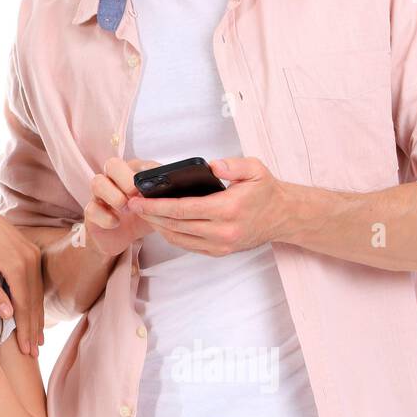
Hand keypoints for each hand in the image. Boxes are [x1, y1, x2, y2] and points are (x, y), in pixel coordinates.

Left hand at [0, 200, 43, 354]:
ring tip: (36, 339)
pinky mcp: (30, 249)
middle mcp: (30, 258)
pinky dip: (35, 299)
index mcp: (16, 264)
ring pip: (37, 291)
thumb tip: (8, 315)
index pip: (23, 305)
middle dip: (34, 328)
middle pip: (34, 301)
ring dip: (37, 316)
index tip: (25, 350)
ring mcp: (32, 253)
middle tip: (33, 352)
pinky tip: (34, 313)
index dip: (24, 330)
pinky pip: (36, 280)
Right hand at [84, 157, 162, 256]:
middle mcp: (113, 179)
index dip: (146, 170)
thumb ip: (166, 196)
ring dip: (114, 195)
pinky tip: (116, 223)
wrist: (122, 237)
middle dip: (125, 178)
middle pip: (112, 164)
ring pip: (97, 182)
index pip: (137, 162)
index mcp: (131, 173)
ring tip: (126, 209)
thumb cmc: (141, 215)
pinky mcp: (91, 212)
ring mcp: (99, 195)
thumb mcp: (157, 205)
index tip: (156, 183)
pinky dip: (106, 217)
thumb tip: (181, 190)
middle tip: (136, 194)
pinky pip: (92, 209)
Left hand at [130, 157, 292, 255]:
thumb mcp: (255, 169)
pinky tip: (161, 223)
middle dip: (150, 215)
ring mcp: (221, 245)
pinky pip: (188, 245)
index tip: (138, 200)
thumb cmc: (266, 191)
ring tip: (143, 213)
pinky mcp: (219, 252)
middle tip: (132, 204)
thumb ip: (233, 165)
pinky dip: (171, 235)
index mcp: (228, 209)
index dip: (156, 206)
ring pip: (178, 238)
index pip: (183, 209)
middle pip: (176, 225)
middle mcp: (223, 232)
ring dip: (157, 227)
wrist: (284, 217)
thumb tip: (212, 165)